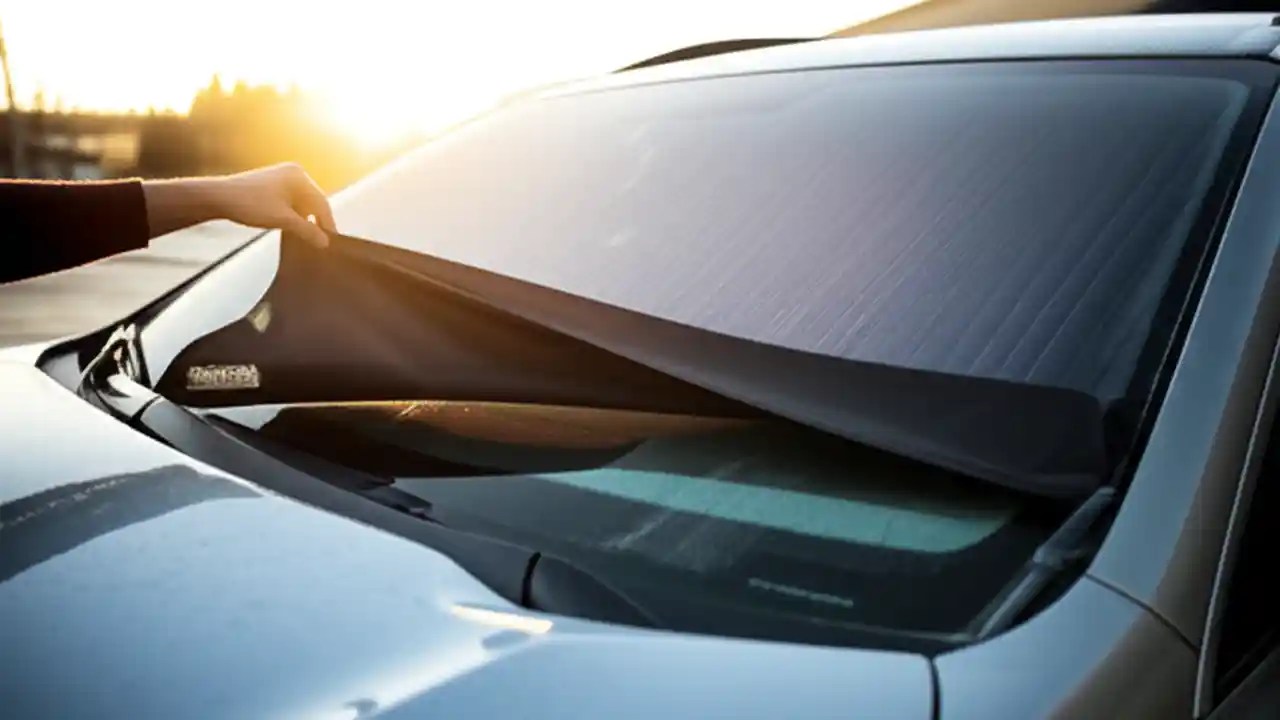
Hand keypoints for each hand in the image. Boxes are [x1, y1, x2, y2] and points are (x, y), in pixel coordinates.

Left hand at [142, 163, 335, 247]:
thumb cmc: (249, 204)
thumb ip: (307, 231)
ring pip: (301, 203)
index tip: (332, 242)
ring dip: (304, 220)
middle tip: (321, 243)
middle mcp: (294, 173)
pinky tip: (292, 228)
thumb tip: (325, 243)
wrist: (217, 197)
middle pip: (313, 202)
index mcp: (299, 176)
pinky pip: (291, 201)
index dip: (328, 224)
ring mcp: (282, 177)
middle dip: (316, 222)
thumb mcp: (283, 220)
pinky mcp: (272, 184)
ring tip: (306, 239)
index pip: (322, 203)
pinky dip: (293, 215)